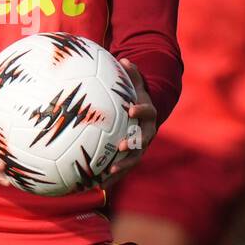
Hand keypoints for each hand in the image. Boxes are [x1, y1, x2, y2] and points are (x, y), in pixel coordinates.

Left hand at [103, 58, 156, 184]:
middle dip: (133, 144)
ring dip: (123, 166)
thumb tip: (124, 59)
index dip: (140, 112)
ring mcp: (141, 147)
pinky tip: (97, 185)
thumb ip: (131, 74)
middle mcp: (147, 133)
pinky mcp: (132, 158)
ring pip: (134, 159)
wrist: (146, 116)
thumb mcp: (136, 85)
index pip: (147, 112)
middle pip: (143, 141)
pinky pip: (123, 169)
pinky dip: (112, 177)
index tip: (130, 110)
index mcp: (148, 114)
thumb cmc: (136, 97)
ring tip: (109, 172)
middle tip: (121, 146)